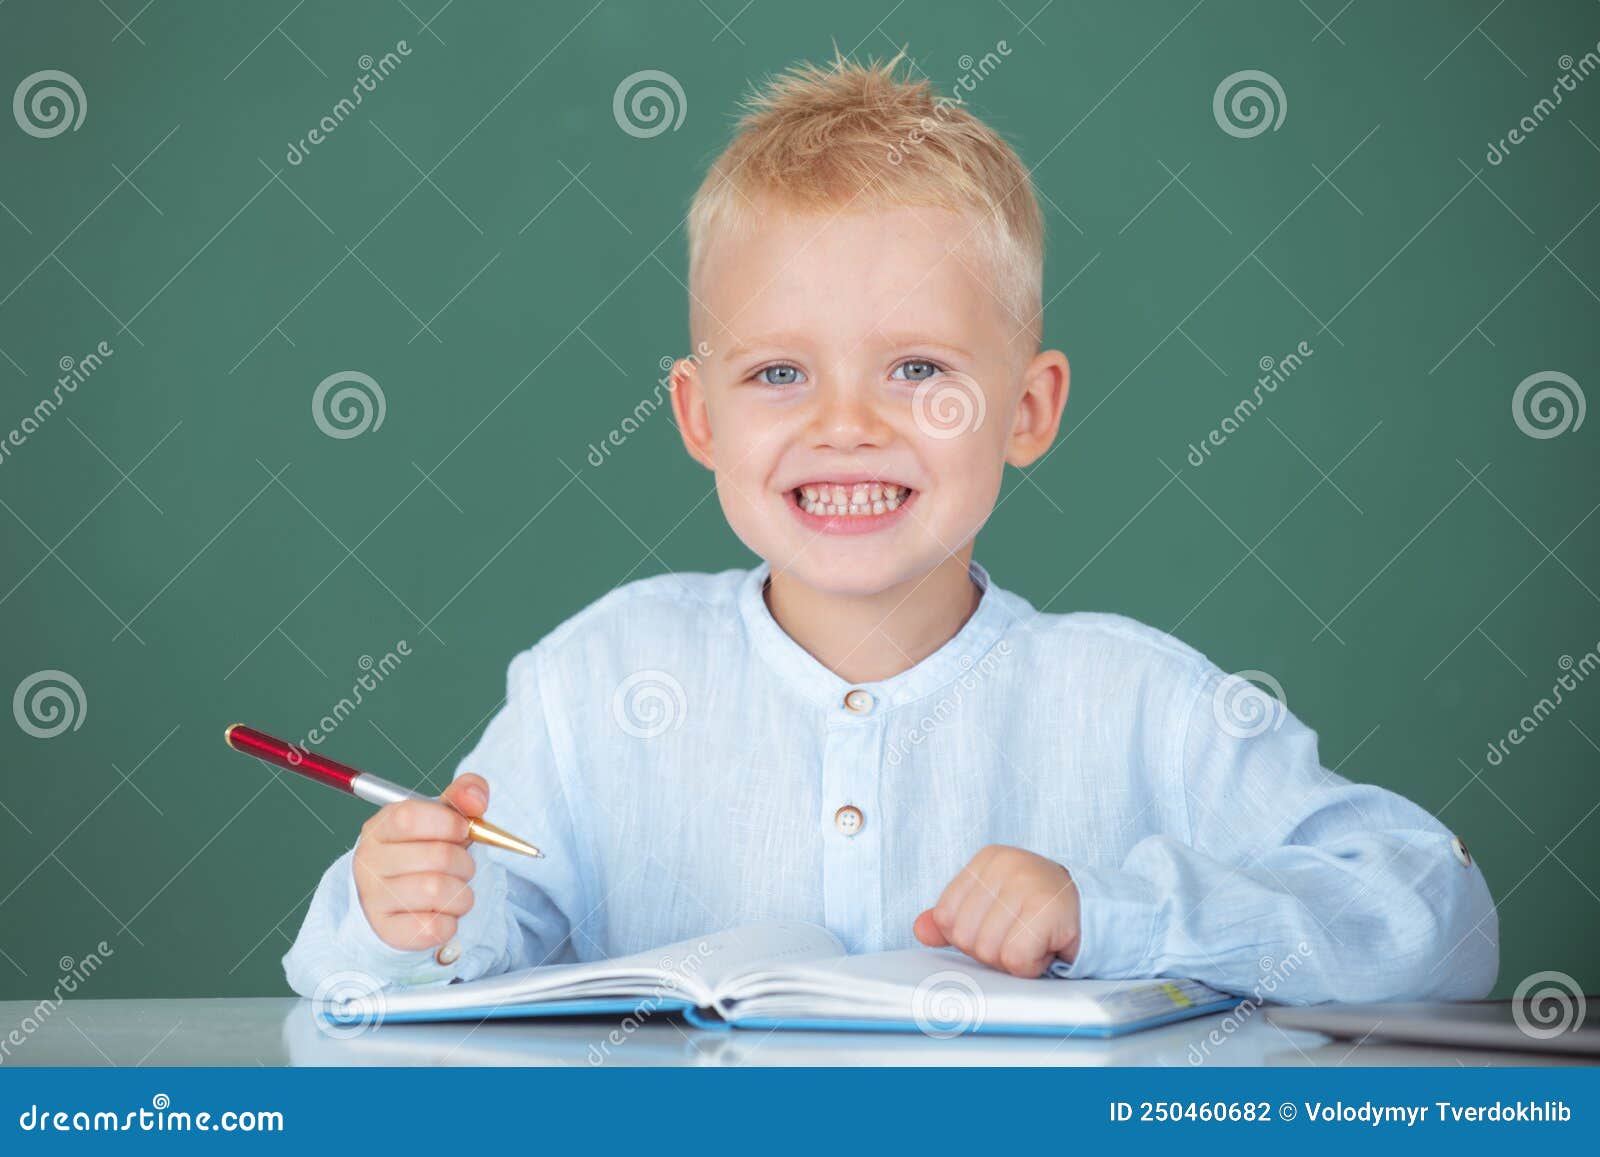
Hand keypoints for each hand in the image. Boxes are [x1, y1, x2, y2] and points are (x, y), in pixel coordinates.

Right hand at [352, 774, 486, 950]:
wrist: (399, 900)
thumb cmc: (425, 851)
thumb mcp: (441, 817)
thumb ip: (462, 796)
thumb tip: (477, 798)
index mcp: (380, 827)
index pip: (410, 817)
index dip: (448, 823)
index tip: (463, 830)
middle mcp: (369, 861)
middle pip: (437, 857)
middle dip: (465, 862)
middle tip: (461, 866)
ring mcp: (373, 897)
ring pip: (438, 892)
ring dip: (462, 894)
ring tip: (454, 891)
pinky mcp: (386, 931)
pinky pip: (434, 927)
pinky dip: (450, 922)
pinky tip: (441, 914)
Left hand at [913, 844, 1080, 977]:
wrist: (1093, 912)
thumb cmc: (1036, 912)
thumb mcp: (990, 909)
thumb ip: (952, 920)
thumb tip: (920, 930)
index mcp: (986, 860)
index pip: (946, 916)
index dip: (970, 936)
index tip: (1001, 926)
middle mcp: (1006, 864)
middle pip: (965, 937)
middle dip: (992, 950)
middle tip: (1020, 936)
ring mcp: (1028, 883)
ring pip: (989, 951)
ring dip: (1013, 960)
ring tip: (1034, 939)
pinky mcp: (1049, 908)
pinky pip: (1016, 959)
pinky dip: (1031, 965)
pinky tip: (1046, 948)